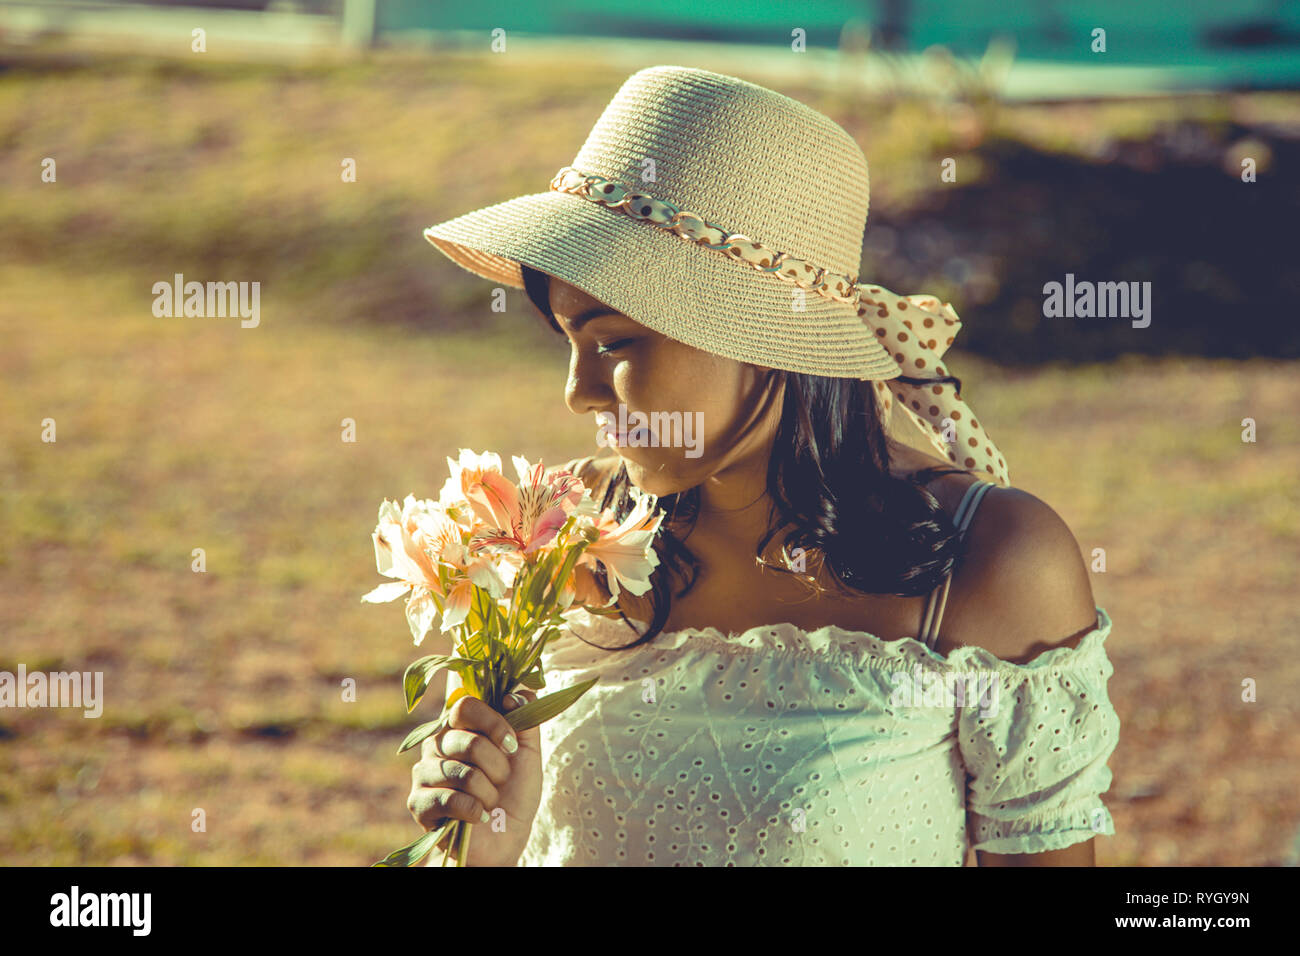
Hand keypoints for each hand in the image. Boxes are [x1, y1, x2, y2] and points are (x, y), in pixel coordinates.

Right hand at [407, 675, 542, 866]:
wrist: (505, 838)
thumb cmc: (514, 793)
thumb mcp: (528, 753)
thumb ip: (526, 718)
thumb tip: (518, 691)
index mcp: (460, 727)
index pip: (465, 706)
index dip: (492, 723)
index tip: (511, 743)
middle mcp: (437, 744)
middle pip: (467, 741)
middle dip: (497, 765)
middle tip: (502, 779)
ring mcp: (423, 773)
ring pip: (462, 772)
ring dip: (489, 792)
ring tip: (490, 800)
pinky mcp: (418, 803)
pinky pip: (450, 798)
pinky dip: (475, 810)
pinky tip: (479, 816)